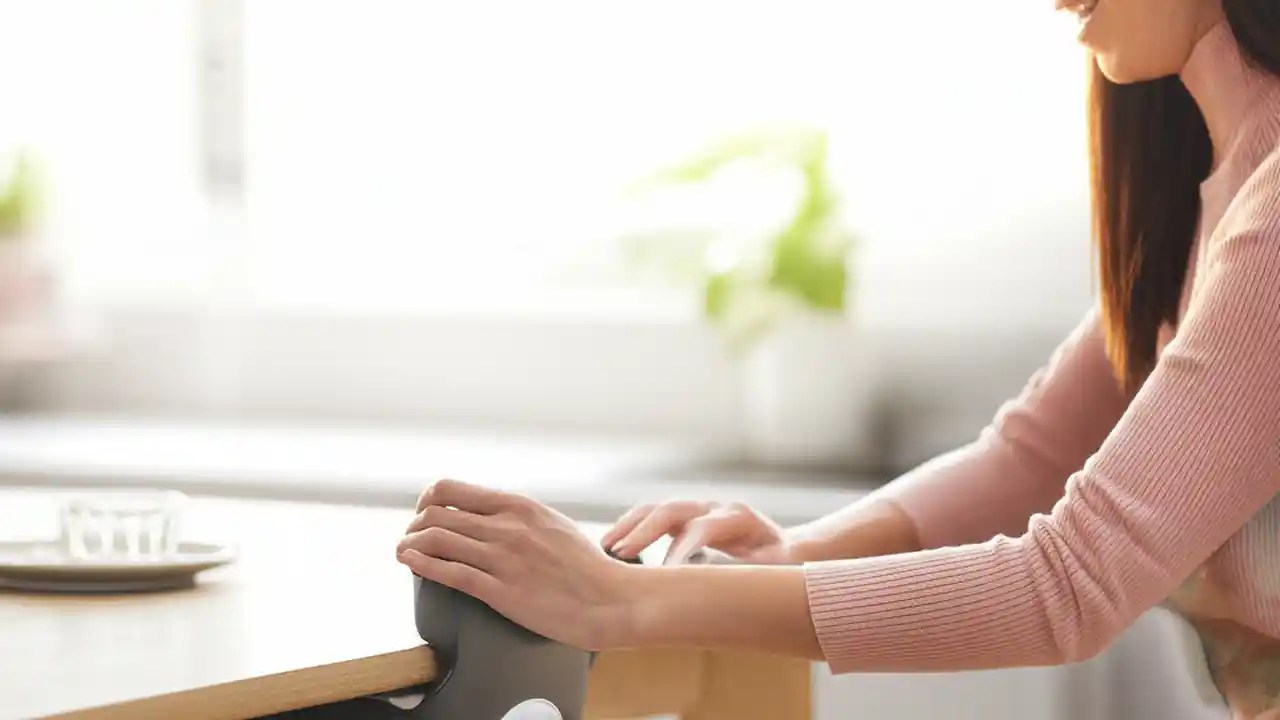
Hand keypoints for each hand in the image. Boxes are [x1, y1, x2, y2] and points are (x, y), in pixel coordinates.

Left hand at [398, 479, 635, 650]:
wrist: (608, 599)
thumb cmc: (585, 566)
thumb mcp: (550, 523)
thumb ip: (518, 516)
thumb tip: (488, 514)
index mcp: (518, 505)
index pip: (450, 489)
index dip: (426, 501)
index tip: (423, 514)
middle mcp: (507, 526)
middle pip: (435, 513)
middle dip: (414, 525)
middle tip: (413, 538)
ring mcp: (503, 558)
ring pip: (436, 539)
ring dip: (410, 545)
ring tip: (404, 553)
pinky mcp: (501, 591)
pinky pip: (449, 572)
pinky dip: (422, 565)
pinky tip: (411, 563)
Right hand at [601, 500, 792, 564]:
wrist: (788, 549)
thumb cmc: (782, 563)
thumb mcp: (779, 567)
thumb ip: (759, 572)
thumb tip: (733, 582)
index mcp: (738, 518)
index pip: (702, 528)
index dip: (680, 549)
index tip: (662, 575)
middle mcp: (714, 508)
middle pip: (672, 510)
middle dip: (644, 530)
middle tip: (619, 554)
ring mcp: (699, 510)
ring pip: (657, 509)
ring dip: (629, 525)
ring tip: (605, 546)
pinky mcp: (687, 519)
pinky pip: (654, 517)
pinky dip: (632, 528)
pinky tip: (613, 546)